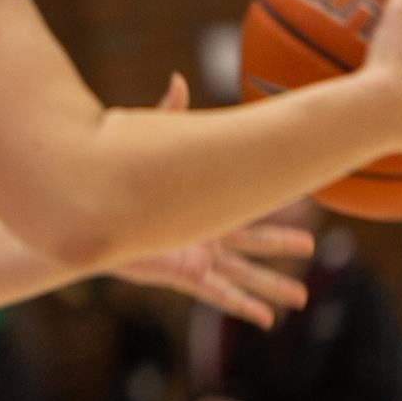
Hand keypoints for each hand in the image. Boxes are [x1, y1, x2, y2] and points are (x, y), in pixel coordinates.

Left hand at [110, 74, 314, 327]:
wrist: (91, 218)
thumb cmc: (120, 182)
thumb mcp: (151, 145)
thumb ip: (168, 114)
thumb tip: (178, 79)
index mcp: (205, 204)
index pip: (247, 203)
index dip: (273, 205)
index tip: (302, 204)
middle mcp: (206, 234)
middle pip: (253, 242)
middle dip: (280, 246)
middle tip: (309, 246)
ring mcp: (197, 257)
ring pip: (243, 276)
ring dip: (271, 287)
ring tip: (299, 301)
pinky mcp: (184, 276)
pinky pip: (219, 296)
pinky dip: (242, 307)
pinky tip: (264, 321)